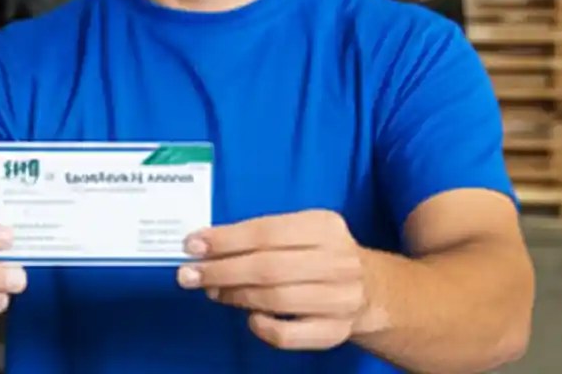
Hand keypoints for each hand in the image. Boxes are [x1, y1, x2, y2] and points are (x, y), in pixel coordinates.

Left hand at [177, 209, 372, 350]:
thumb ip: (257, 236)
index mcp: (324, 226)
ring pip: (276, 300)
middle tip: (189, 275)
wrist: (371, 288)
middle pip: (268, 267)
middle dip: (221, 270)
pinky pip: (290, 335)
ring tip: (213, 291)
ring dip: (235, 296)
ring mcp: (341, 299)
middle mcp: (338, 261)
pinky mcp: (337, 331)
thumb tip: (204, 247)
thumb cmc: (317, 255)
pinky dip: (263, 328)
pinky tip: (250, 318)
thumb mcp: (299, 231)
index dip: (225, 240)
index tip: (192, 245)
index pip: (266, 232)